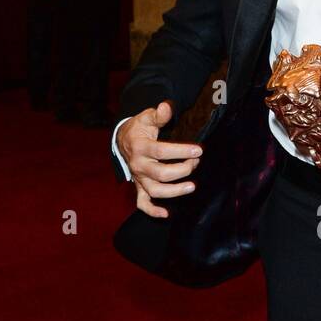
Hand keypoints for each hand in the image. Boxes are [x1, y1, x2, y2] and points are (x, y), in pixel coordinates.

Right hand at [118, 100, 201, 219]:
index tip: (198, 150)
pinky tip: (167, 214)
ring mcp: (139, 178)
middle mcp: (138, 165)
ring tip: (192, 187)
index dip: (181, 151)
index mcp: (140, 148)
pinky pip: (142, 203)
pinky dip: (153, 211)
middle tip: (196, 163)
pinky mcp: (139, 187)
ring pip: (155, 191)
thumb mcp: (147, 118)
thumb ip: (158, 114)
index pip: (161, 152)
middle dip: (182, 170)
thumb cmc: (139, 129)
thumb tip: (166, 107)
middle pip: (161, 174)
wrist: (123, 141)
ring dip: (174, 192)